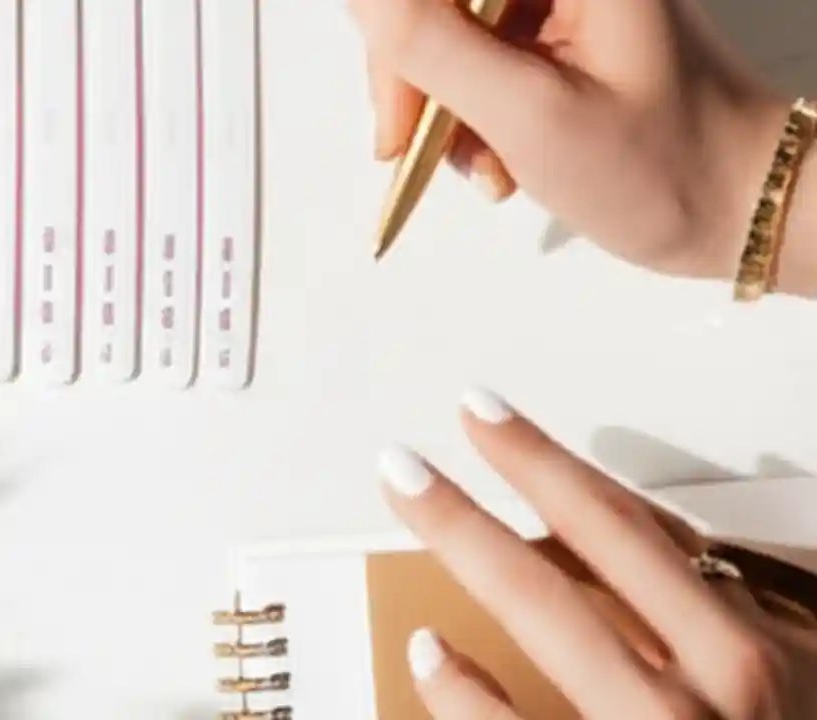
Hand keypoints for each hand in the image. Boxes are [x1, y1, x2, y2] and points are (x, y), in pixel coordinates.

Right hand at [348, 0, 796, 282]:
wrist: (740, 207)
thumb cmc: (660, 167)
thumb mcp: (529, 112)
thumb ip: (429, 45)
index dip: (396, 32)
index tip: (396, 114)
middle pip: (436, 2)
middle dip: (417, 78)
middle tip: (416, 149)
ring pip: (448, 32)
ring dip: (445, 107)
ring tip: (487, 168)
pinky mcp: (559, 31)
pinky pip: (478, 56)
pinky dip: (472, 113)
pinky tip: (500, 158)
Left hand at [377, 387, 816, 718]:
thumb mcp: (771, 674)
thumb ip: (699, 610)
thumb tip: (624, 538)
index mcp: (751, 647)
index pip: (635, 527)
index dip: (550, 464)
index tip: (487, 420)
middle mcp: (718, 684)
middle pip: (588, 548)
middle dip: (504, 479)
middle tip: (412, 452)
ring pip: (550, 614)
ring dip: (469, 544)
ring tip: (408, 499)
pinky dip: (466, 691)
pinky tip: (428, 652)